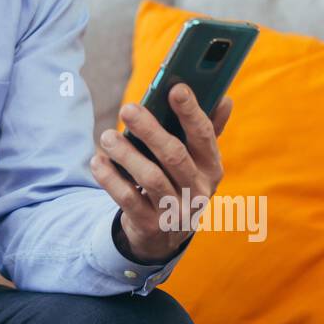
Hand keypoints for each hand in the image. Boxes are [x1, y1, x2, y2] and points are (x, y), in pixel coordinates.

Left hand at [90, 83, 232, 263]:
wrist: (165, 234)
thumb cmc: (179, 181)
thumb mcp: (196, 160)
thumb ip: (207, 129)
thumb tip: (225, 98)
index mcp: (212, 168)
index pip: (204, 136)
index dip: (191, 111)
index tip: (176, 88)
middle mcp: (198, 191)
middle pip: (174, 156)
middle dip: (150, 130)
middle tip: (127, 108)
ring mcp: (175, 212)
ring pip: (150, 178)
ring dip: (126, 154)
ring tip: (107, 136)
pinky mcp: (150, 225)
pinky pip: (128, 199)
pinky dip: (110, 178)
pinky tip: (98, 161)